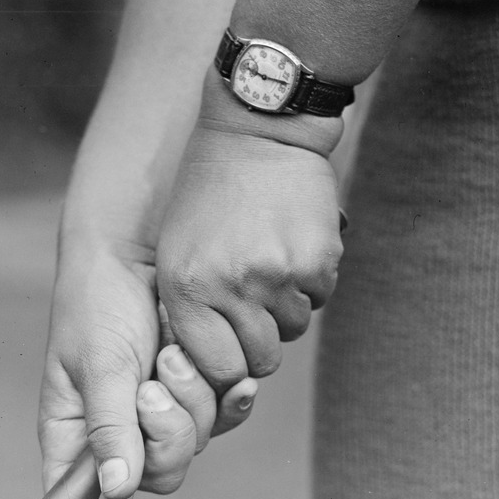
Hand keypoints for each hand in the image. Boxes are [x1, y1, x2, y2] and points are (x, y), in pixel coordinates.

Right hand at [38, 237, 256, 498]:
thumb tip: (116, 491)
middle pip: (158, 478)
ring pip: (196, 444)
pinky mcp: (203, 391)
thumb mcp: (97, 363)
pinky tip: (231, 375)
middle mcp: (122, 434)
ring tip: (172, 350)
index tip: (121, 489)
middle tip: (152, 383)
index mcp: (76, 436)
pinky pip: (227, 416)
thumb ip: (108, 426)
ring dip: (192, 396)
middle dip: (164, 431)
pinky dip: (228, 394)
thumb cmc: (100, 300)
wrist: (142, 246)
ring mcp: (165, 415)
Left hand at [155, 119, 342, 393]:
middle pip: (262, 359)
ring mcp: (277, 276)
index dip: (229, 365)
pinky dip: (311, 281)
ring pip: (293, 329)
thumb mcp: (178, 248)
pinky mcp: (317, 260)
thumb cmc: (209, 191)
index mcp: (186, 288)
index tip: (232, 347)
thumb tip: (223, 364)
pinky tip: (292, 243)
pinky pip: (320, 297)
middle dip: (261, 342)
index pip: (218, 368)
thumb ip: (194, 308)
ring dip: (286, 307)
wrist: (257, 130)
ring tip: (270, 261)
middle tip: (255, 306)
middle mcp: (230, 288)